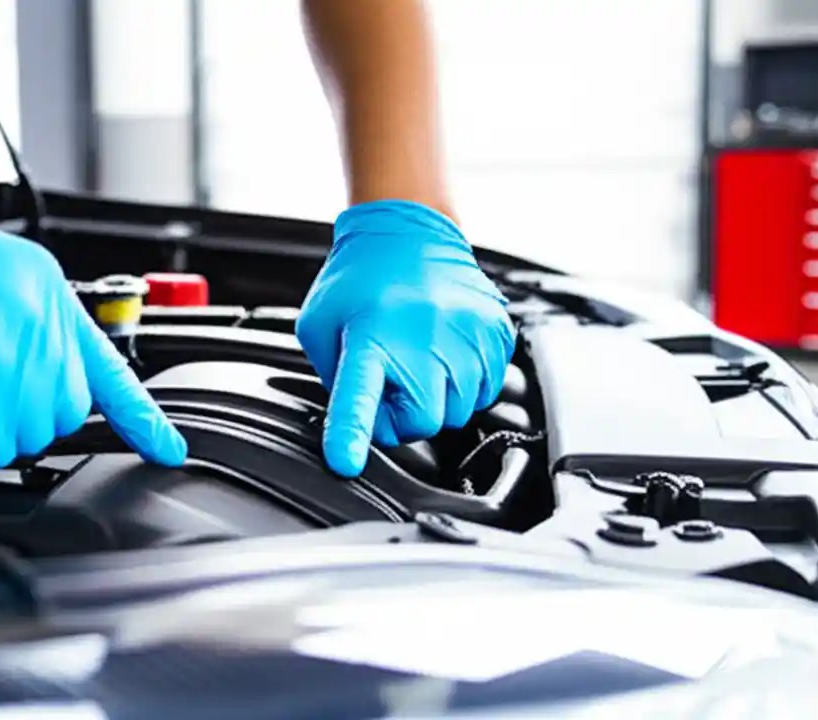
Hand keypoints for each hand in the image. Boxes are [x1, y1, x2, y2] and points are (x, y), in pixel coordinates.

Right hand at [0, 177, 186, 467]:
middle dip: (24, 411)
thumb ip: (17, 317)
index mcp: (41, 284)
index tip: (168, 446)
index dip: (142, 414)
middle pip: (66, 406)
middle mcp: (37, 317)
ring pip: (29, 432)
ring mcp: (9, 355)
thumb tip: (27, 362)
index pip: (107, 361)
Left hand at [296, 200, 514, 476]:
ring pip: (458, 412)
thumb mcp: (320, 326)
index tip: (346, 463)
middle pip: (421, 423)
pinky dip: (466, 382)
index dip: (351, 432)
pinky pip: (486, 390)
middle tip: (392, 380)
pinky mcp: (496, 333)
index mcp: (368, 338)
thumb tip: (357, 422)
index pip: (358, 395)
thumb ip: (334, 377)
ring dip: (437, 398)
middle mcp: (423, 337)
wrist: (410, 230)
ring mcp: (466, 335)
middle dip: (404, 415)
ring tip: (420, 358)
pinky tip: (446, 352)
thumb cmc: (360, 280)